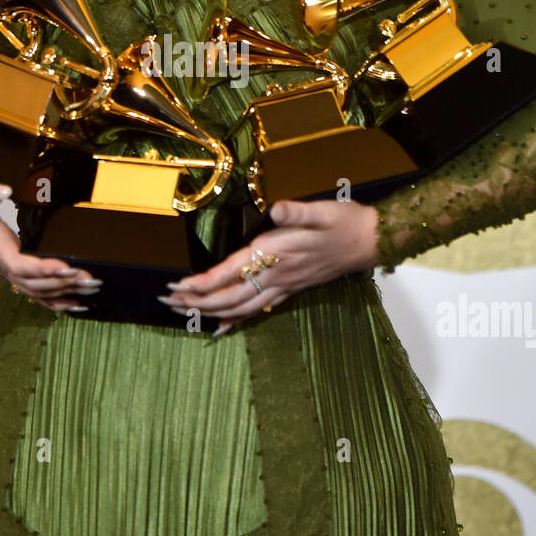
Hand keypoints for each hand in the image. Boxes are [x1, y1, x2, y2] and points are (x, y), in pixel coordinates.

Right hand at [0, 175, 101, 312]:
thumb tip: (2, 190)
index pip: (20, 264)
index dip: (43, 269)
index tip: (67, 267)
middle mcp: (0, 263)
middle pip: (34, 283)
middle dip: (64, 283)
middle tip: (92, 279)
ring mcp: (4, 269)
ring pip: (36, 290)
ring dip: (64, 293)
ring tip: (91, 290)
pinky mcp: (9, 269)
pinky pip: (32, 291)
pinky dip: (53, 300)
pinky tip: (73, 303)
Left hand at [160, 197, 379, 334]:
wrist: (370, 241)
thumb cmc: (344, 222)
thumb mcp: (322, 210)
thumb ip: (296, 211)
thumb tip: (276, 208)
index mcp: (276, 253)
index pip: (231, 272)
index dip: (203, 282)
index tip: (177, 285)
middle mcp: (276, 274)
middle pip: (228, 296)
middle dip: (195, 301)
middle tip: (166, 301)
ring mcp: (283, 285)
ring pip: (239, 307)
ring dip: (209, 311)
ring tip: (182, 312)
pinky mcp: (290, 289)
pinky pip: (257, 310)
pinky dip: (235, 320)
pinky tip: (220, 327)